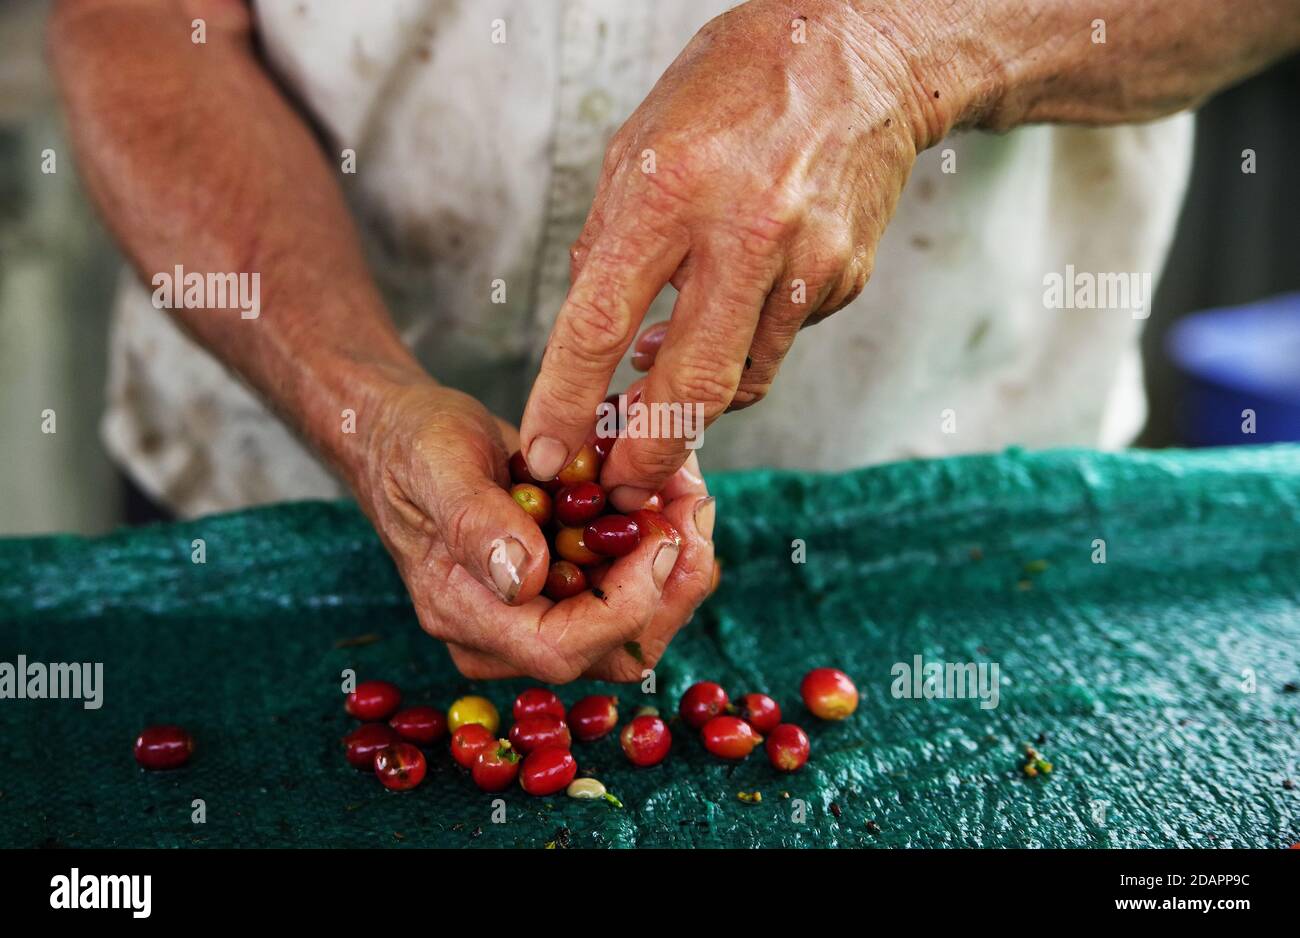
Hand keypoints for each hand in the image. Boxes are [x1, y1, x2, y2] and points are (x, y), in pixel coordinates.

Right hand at [352, 380, 716, 681]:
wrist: (404, 439)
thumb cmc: (412, 446)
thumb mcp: (438, 464)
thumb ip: (475, 522)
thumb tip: (526, 577)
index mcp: (465, 614)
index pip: (561, 649)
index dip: (626, 603)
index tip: (660, 534)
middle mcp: (505, 635)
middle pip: (615, 651)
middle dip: (671, 586)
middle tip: (692, 505)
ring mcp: (540, 617)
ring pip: (638, 627)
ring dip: (678, 562)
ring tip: (684, 490)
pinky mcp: (568, 593)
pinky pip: (634, 592)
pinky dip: (664, 545)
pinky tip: (667, 492)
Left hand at [520, 0, 950, 506]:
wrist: (859, 55)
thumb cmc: (733, 89)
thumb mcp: (639, 145)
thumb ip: (609, 243)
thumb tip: (598, 337)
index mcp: (669, 189)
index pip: (599, 322)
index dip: (566, 401)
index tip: (549, 450)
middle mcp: (744, 232)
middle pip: (690, 385)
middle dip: (648, 454)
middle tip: (620, 484)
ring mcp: (805, 261)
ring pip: (741, 381)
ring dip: (694, 410)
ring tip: (659, 407)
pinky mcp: (843, 278)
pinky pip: (779, 343)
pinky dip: (742, 350)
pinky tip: (728, 318)